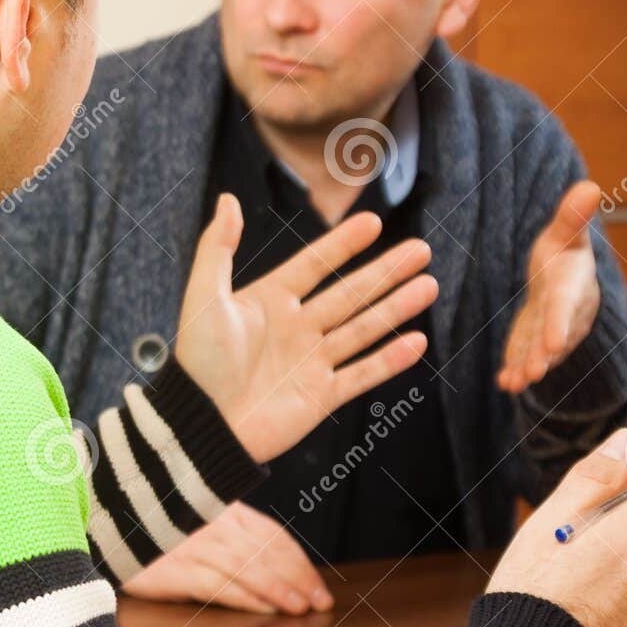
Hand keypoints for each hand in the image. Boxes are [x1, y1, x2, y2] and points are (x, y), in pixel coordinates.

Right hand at [125, 502, 333, 615]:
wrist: (102, 518)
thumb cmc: (148, 519)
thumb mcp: (191, 511)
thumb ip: (223, 525)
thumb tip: (259, 552)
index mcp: (221, 507)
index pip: (272, 535)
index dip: (299, 561)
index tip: (317, 583)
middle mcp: (214, 524)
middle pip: (269, 553)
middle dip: (300, 579)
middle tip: (321, 602)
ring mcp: (196, 546)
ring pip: (251, 570)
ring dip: (281, 591)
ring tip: (302, 609)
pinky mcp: (176, 570)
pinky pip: (222, 586)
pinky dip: (248, 599)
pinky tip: (267, 610)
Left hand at [176, 194, 436, 463]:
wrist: (202, 426)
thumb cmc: (198, 362)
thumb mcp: (204, 298)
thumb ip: (217, 248)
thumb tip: (228, 200)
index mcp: (269, 301)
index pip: (314, 265)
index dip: (342, 244)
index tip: (372, 222)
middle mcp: (296, 328)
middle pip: (350, 294)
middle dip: (386, 271)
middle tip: (421, 249)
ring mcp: (311, 362)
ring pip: (363, 329)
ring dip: (396, 307)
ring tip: (428, 285)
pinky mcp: (321, 397)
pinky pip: (362, 374)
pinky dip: (390, 360)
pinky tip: (416, 341)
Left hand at [497, 180, 601, 393]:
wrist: (562, 281)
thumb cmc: (563, 255)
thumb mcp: (565, 234)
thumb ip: (573, 217)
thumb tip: (590, 186)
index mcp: (572, 289)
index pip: (566, 307)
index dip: (561, 323)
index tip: (556, 341)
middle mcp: (565, 317)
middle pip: (554, 337)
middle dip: (544, 355)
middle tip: (533, 371)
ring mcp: (549, 336)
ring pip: (540, 355)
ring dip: (528, 368)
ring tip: (516, 382)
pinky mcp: (533, 346)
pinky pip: (524, 361)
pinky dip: (514, 373)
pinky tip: (504, 383)